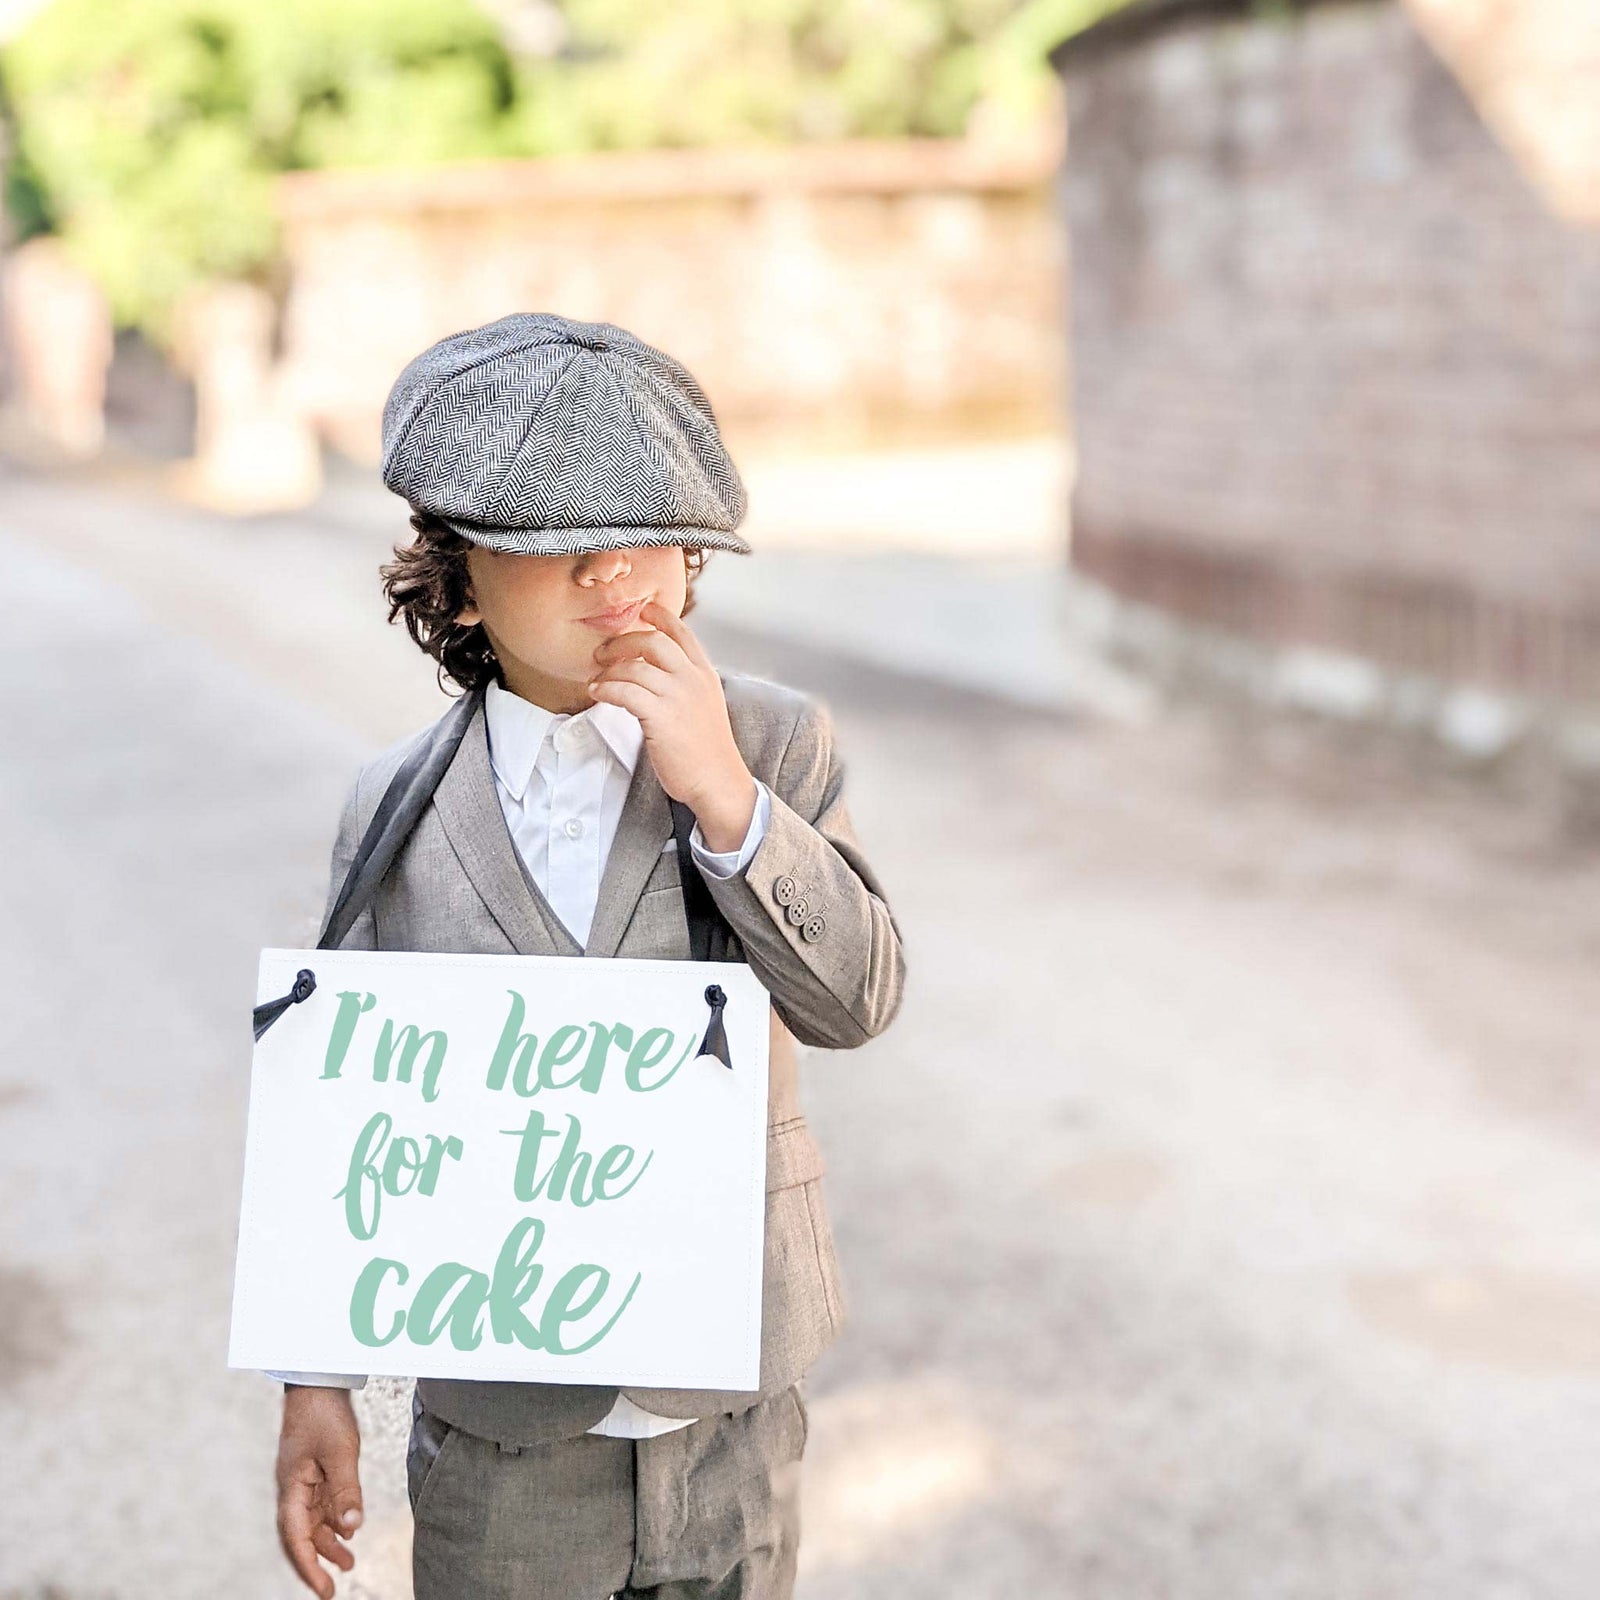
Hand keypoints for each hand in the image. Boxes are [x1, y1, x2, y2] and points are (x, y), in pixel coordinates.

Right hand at [276, 1386, 363, 1598]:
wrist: (317, 1381)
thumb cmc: (323, 1414)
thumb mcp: (340, 1452)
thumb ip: (346, 1490)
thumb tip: (352, 1526)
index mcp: (291, 1489)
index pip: (296, 1539)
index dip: (309, 1568)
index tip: (325, 1591)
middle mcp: (293, 1489)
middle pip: (301, 1535)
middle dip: (317, 1561)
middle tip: (335, 1586)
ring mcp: (302, 1479)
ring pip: (312, 1520)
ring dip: (329, 1541)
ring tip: (349, 1561)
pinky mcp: (313, 1468)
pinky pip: (320, 1503)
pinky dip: (333, 1518)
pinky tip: (349, 1527)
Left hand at [587, 600, 756, 849]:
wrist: (718, 781)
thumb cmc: (707, 750)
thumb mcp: (705, 705)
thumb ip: (686, 684)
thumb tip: (656, 671)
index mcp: (704, 674)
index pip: (682, 632)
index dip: (659, 617)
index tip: (642, 610)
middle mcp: (692, 679)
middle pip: (653, 641)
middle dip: (622, 642)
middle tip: (604, 653)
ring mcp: (678, 697)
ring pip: (635, 666)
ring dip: (609, 670)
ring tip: (597, 680)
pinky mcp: (661, 718)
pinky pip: (625, 691)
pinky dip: (606, 688)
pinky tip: (598, 693)